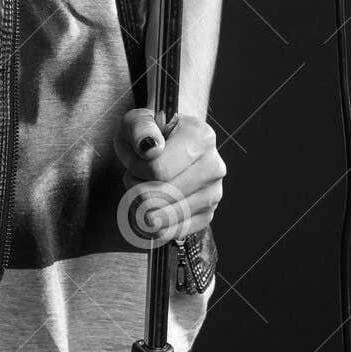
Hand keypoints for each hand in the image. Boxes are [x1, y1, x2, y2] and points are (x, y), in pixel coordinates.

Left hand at [113, 107, 225, 247]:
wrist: (165, 145)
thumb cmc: (150, 134)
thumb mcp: (136, 120)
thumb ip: (139, 128)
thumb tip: (151, 149)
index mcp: (201, 136)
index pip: (159, 170)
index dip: (137, 170)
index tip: (137, 159)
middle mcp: (214, 165)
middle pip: (164, 196)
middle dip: (139, 190)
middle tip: (136, 177)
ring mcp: (213, 192)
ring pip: (168, 217)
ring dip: (144, 208)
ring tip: (144, 190)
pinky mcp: (208, 213)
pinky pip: (177, 231)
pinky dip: (157, 225)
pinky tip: (152, 210)